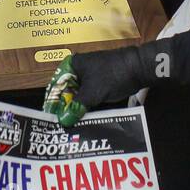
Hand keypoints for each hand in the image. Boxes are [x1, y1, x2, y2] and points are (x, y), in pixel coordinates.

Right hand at [43, 41, 168, 127]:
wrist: (139, 68)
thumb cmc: (111, 76)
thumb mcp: (91, 94)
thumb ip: (75, 107)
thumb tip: (63, 122)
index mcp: (72, 65)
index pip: (56, 85)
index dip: (53, 102)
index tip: (51, 117)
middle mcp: (79, 69)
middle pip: (67, 91)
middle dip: (65, 107)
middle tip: (61, 124)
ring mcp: (92, 76)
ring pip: (79, 95)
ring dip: (77, 108)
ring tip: (71, 124)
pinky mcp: (102, 83)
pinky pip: (90, 96)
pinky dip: (88, 106)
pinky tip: (84, 118)